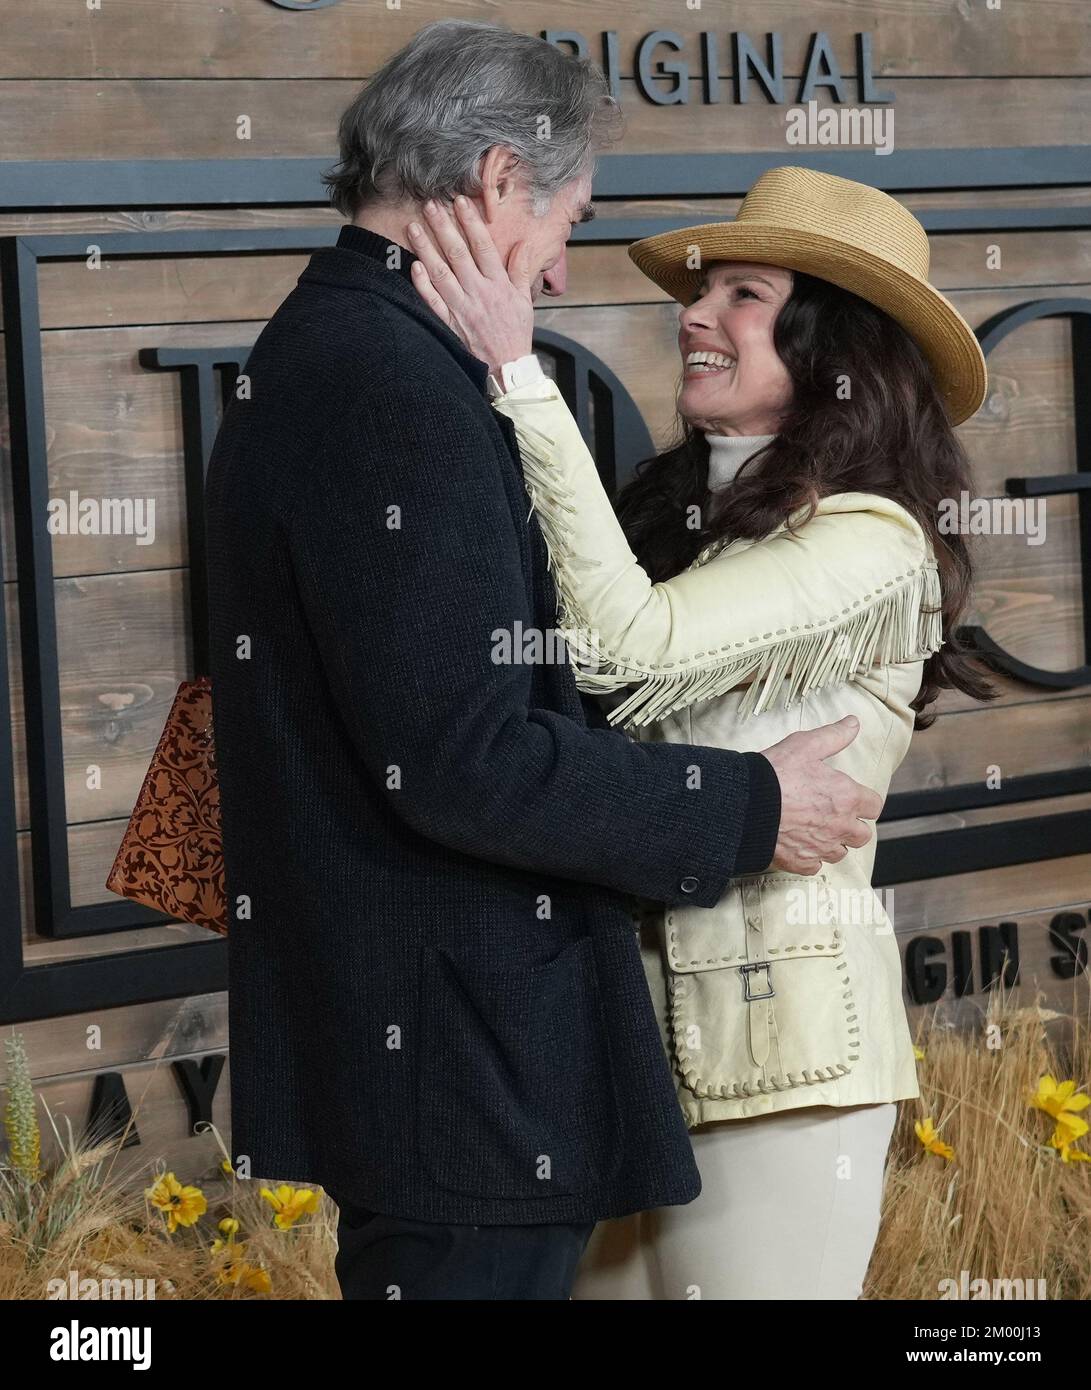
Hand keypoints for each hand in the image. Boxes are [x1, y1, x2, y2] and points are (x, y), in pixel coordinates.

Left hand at [407, 195, 534, 374]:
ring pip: (441, 273)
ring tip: (413, 227)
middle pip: (458, 254)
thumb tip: (523, 245)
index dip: (470, 222)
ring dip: (426, 249)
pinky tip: (413, 265)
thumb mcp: (525, 300)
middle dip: (443, 227)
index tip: (460, 201)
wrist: (507, 367)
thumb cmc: (516, 332)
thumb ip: (522, 270)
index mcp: (499, 284)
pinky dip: (422, 284)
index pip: (483, 246)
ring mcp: (462, 309)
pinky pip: (433, 301)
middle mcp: (479, 293)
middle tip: (430, 205)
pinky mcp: (450, 324)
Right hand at [758, 717, 882, 874]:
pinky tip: (800, 846)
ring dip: (833, 843)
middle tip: (833, 815)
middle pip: (862, 835)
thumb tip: (854, 723)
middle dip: (852, 826)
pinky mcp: (801, 862)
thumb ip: (834, 736)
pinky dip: (810, 858)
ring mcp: (821, 847)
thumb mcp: (806, 745)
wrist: (745, 804)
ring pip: (840, 853)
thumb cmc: (776, 773)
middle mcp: (840, 826)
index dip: (863, 801)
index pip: (874, 806)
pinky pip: (815, 867)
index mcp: (847, 797)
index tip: (850, 797)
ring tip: (816, 831)